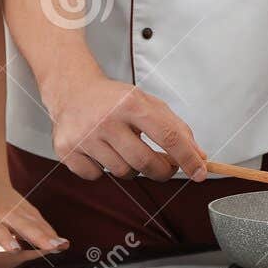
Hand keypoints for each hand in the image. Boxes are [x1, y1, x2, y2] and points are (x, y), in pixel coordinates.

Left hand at [0, 185, 68, 252]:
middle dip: (37, 236)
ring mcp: (19, 209)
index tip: (15, 249)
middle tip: (51, 247)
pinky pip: (40, 220)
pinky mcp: (28, 209)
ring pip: (35, 222)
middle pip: (23, 225)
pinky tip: (58, 240)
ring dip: (49, 234)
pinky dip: (50, 230)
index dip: (5, 240)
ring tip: (60, 245)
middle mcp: (5, 213)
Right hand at [42, 72, 205, 181]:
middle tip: (164, 166)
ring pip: (123, 173)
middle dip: (162, 171)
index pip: (168, 136)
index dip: (188, 158)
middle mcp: (106, 119)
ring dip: (131, 167)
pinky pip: (96, 176)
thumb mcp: (147, 103)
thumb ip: (176, 128)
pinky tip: (98, 150)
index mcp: (131, 103)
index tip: (200, 173)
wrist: (72, 90)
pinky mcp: (67, 151)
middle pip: (146, 163)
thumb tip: (199, 157)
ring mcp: (85, 136)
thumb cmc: (114, 100)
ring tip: (123, 148)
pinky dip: (102, 169)